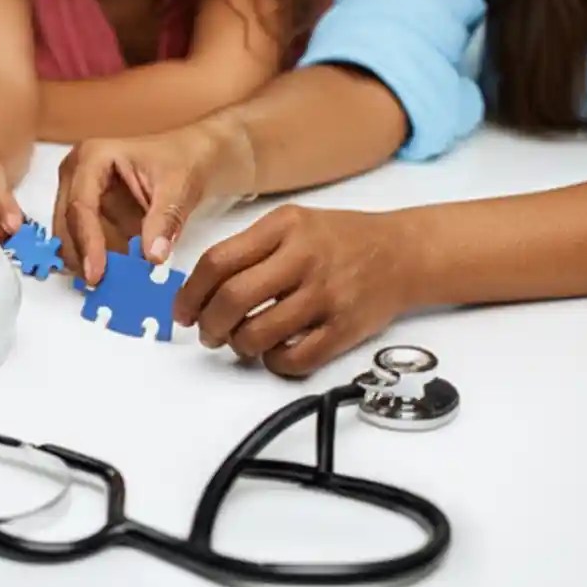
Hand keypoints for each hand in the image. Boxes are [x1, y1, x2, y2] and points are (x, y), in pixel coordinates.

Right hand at [54, 123, 240, 284]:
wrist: (192, 156)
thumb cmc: (184, 161)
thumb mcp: (178, 188)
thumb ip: (164, 221)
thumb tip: (153, 258)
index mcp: (93, 157)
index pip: (81, 205)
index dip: (87, 242)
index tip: (96, 274)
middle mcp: (76, 172)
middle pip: (66, 222)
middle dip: (80, 256)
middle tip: (100, 287)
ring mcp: (77, 191)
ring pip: (68, 235)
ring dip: (84, 260)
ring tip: (108, 284)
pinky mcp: (86, 210)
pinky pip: (81, 240)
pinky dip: (93, 258)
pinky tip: (111, 274)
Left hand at [174, 205, 421, 376]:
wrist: (403, 253)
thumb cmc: (339, 241)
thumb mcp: (293, 224)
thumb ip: (249, 249)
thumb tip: (199, 290)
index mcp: (284, 227)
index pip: (217, 262)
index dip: (190, 293)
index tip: (183, 311)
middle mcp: (304, 258)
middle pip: (232, 299)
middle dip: (209, 324)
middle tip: (208, 333)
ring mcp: (326, 294)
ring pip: (258, 334)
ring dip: (239, 345)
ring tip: (241, 342)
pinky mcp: (344, 328)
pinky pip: (293, 359)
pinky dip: (273, 362)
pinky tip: (274, 352)